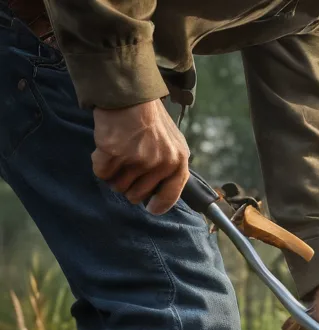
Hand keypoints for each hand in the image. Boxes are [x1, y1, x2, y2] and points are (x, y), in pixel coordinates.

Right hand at [92, 99, 189, 214]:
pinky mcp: (114, 152)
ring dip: (114, 175)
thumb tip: (159, 193)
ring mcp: (137, 159)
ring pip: (118, 186)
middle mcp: (159, 164)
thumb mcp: (172, 141)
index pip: (170, 195)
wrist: (129, 92)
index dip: (159, 204)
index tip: (150, 208)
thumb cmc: (150, 116)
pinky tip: (104, 151)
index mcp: (177, 161)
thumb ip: (170, 165)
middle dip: (128, 184)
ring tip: (116, 155)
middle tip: (125, 166)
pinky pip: (102, 173)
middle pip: (137, 194)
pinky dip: (100, 165)